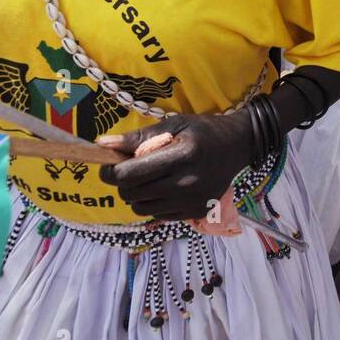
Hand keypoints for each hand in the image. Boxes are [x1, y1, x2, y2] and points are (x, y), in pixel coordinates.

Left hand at [96, 110, 252, 220]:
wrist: (237, 147)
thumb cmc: (203, 131)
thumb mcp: (173, 125)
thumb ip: (138, 137)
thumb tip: (102, 145)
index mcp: (180, 156)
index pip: (129, 175)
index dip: (110, 172)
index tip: (109, 165)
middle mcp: (187, 183)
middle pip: (131, 194)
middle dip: (123, 182)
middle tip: (131, 170)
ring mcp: (192, 201)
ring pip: (141, 208)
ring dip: (137, 195)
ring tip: (149, 179)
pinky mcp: (196, 212)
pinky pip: (157, 215)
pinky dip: (153, 203)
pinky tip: (165, 188)